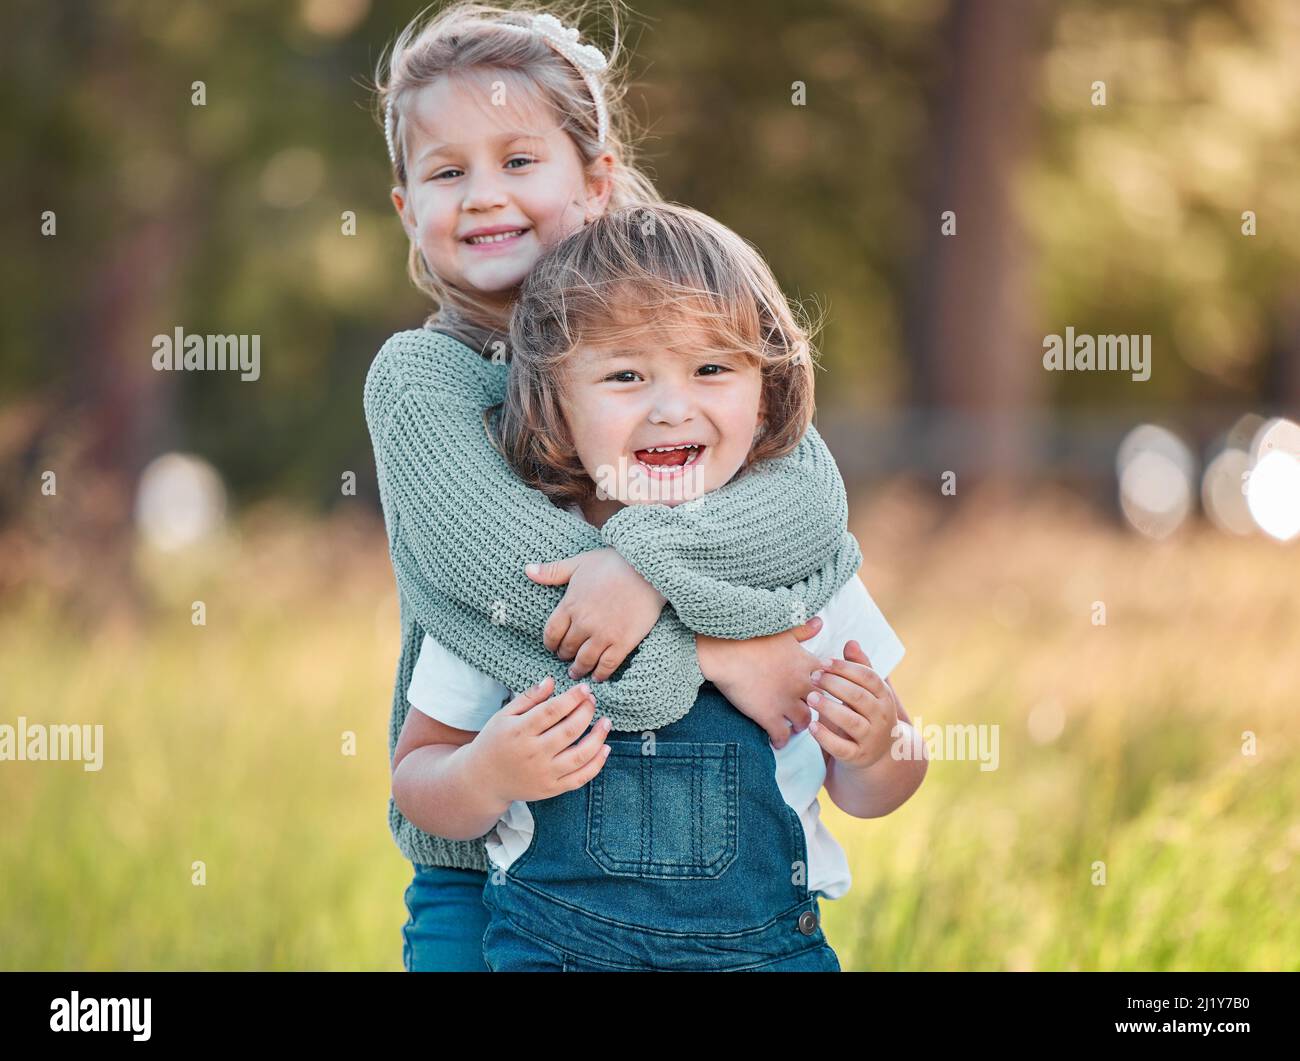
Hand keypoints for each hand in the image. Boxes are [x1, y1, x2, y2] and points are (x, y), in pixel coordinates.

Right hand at [467, 675, 611, 803]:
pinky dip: (597, 764)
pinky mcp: (551, 789)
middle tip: (592, 701)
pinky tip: (605, 748)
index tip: (585, 688)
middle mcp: (533, 753)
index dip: (572, 698)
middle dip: (587, 712)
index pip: (553, 711)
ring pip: (580, 755)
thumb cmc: (495, 741)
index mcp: (519, 731)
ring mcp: (544, 774)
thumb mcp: (504, 715)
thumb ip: (529, 698)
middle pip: (570, 730)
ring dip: (598, 737)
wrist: (483, 780)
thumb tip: (551, 680)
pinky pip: (580, 778)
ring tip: (606, 722)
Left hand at [525, 548, 666, 681]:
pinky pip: (607, 665)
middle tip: (567, 659)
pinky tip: (599, 675)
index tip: (553, 646)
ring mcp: (603, 635)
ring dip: (579, 669)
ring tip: (578, 672)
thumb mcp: (579, 563)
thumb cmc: (613, 563)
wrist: (647, 569)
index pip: (551, 633)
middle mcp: (583, 623)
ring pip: (584, 661)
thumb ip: (552, 571)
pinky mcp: (622, 642)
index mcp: (570, 605)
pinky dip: (601, 674)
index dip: (550, 643)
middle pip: (567, 649)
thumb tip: (528, 570)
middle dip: (565, 655)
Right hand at [696, 615, 824, 748]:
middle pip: (820, 704)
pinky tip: (776, 741)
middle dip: (817, 709)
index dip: (827, 686)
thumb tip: (819, 623)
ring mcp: (786, 702)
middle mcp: (801, 684)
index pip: (830, 680)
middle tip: (809, 711)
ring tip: (793, 727)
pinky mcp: (768, 715)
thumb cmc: (751, 636)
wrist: (726, 651)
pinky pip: (781, 735)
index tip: (821, 689)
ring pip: (804, 722)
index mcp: (806, 663)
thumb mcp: (782, 631)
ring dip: (800, 725)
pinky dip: (780, 740)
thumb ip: (803, 630)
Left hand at [805, 640, 899, 770]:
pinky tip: (811, 726)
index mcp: (884, 697)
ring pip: (851, 722)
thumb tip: (851, 642)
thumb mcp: (867, 692)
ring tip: (810, 697)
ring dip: (829, 708)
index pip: (869, 678)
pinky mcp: (857, 757)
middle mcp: (881, 717)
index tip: (825, 661)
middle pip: (859, 697)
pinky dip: (825, 737)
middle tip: (813, 677)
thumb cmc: (867, 713)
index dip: (847, 668)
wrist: (879, 754)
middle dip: (835, 685)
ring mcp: (871, 739)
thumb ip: (859, 668)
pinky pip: (841, 748)